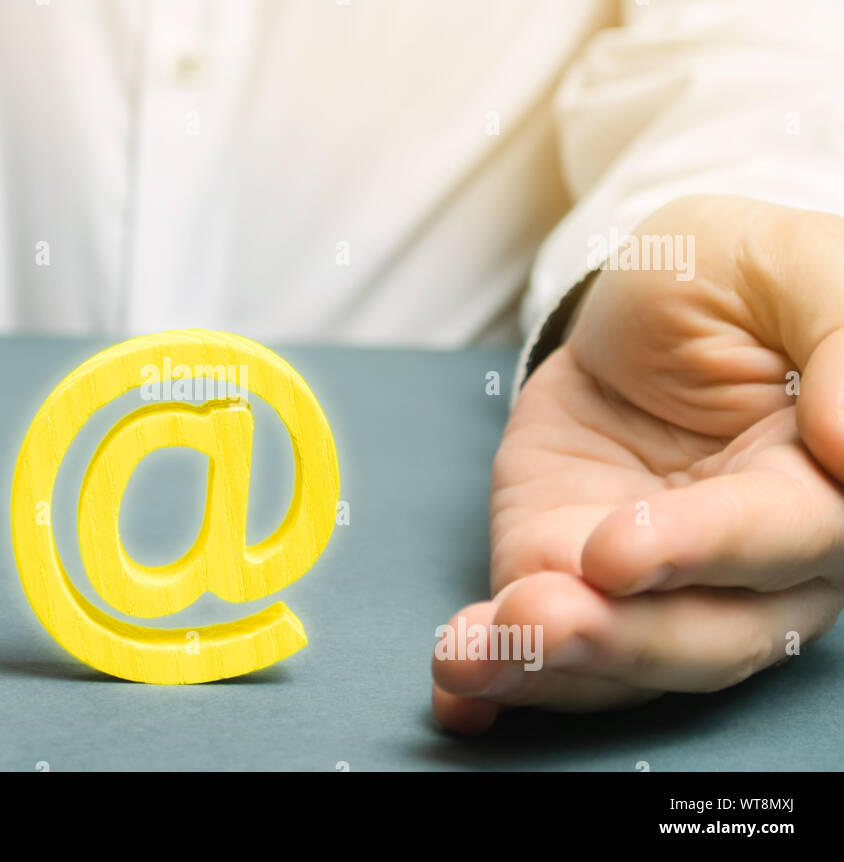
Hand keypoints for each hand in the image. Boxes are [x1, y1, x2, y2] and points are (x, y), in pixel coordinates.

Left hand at [434, 195, 843, 732]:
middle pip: (704, 635)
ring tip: (473, 654)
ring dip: (544, 670)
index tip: (619, 549)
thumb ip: (840, 339)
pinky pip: (542, 656)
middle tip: (534, 617)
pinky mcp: (569, 585)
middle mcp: (751, 567)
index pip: (781, 541)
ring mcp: (653, 589)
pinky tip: (456, 692)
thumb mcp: (782, 269)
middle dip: (615, 638)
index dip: (702, 552)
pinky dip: (496, 680)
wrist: (627, 312)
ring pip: (620, 662)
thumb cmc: (725, 281)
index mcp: (819, 488)